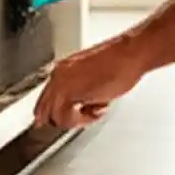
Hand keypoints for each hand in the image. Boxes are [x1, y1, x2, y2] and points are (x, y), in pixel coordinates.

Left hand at [33, 33, 147, 128]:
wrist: (130, 54)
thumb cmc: (121, 61)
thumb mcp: (95, 76)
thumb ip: (82, 89)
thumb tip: (82, 103)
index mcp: (63, 68)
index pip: (46, 98)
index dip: (53, 113)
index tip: (61, 120)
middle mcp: (58, 75)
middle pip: (44, 110)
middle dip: (63, 119)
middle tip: (82, 118)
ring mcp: (62, 83)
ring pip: (54, 117)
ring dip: (76, 120)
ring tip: (94, 111)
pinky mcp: (70, 93)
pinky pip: (65, 118)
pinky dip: (83, 120)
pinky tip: (98, 110)